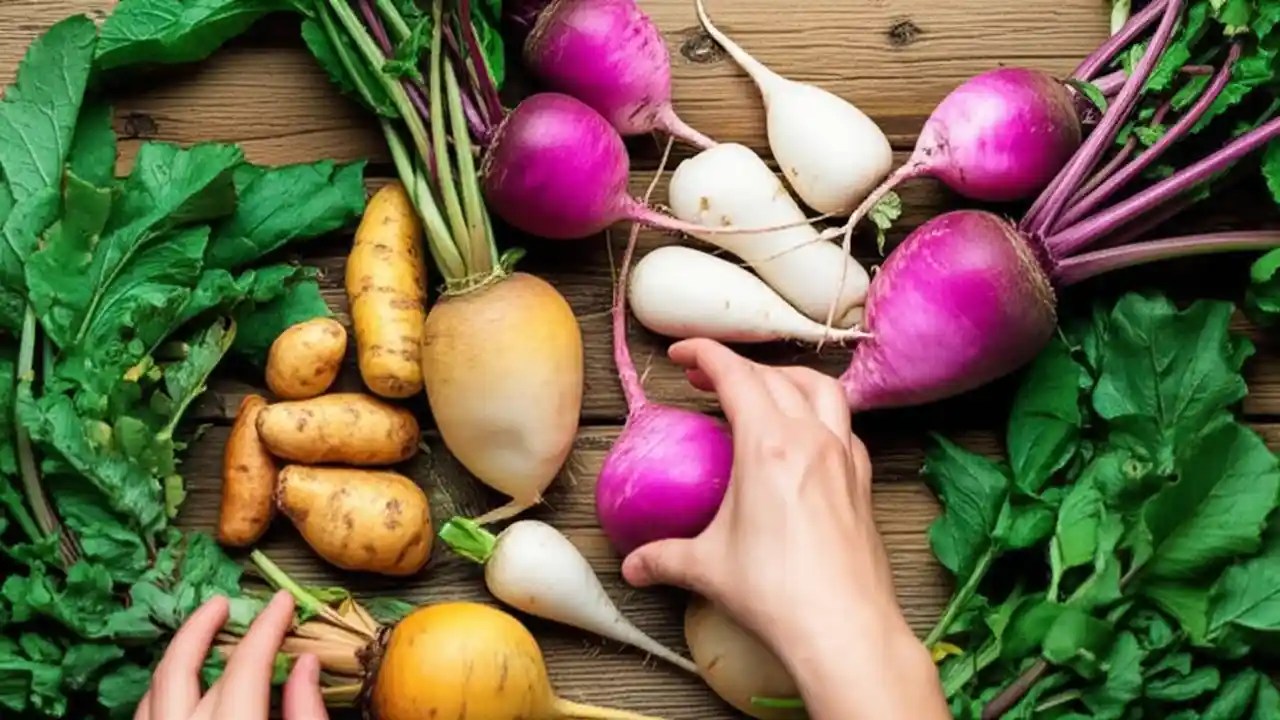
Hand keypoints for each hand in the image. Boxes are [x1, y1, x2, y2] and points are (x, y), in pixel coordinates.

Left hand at [135, 591, 327, 719]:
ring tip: (200, 636)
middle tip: (222, 602)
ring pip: (152, 693)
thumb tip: (307, 664)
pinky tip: (182, 687)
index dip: (266, 629)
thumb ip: (306, 712)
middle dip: (199, 629)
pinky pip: (146, 716)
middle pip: (178, 672)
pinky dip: (161, 693)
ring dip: (176, 658)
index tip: (282, 601)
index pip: (245, 669)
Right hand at [621, 339, 945, 719]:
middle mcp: (812, 439)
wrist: (845, 628)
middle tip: (705, 379)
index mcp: (769, 445)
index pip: (735, 375)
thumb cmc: (776, 593)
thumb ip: (664, 559)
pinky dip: (821, 415)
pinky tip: (805, 438)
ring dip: (787, 379)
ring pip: (822, 390)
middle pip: (774, 376)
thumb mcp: (707, 568)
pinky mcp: (863, 483)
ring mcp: (844, 458)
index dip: (704, 354)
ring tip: (762, 390)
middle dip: (736, 367)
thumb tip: (633, 566)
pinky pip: (844, 427)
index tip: (681, 354)